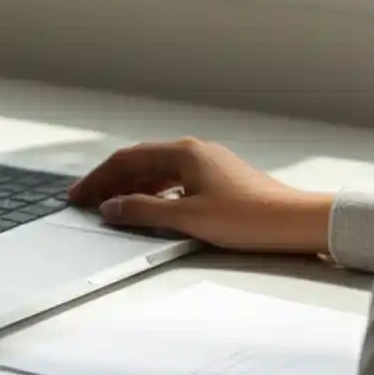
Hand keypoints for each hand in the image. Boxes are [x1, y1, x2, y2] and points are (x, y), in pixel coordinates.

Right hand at [67, 138, 334, 253]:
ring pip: (158, 173)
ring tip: (111, 209)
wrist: (296, 222)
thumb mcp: (188, 217)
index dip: (98, 178)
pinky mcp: (219, 182)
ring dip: (132, 189)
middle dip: (111, 183)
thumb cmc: (247, 217)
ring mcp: (208, 165)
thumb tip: (110, 207)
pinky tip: (148, 211)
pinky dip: (154, 195)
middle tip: (86, 203)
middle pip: (141, 163)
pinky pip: (175, 183)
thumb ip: (144, 211)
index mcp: (184, 152)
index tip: (77, 196)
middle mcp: (194, 152)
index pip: (128, 159)